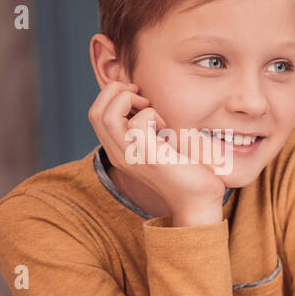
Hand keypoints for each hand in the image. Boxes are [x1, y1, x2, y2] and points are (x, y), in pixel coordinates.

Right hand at [87, 81, 226, 225]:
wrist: (199, 203)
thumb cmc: (186, 173)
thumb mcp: (158, 147)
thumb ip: (147, 130)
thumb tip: (146, 103)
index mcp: (118, 151)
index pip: (96, 115)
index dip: (112, 96)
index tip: (138, 96)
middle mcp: (119, 155)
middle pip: (95, 112)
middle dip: (115, 92)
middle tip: (141, 97)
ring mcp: (132, 157)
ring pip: (107, 116)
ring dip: (128, 100)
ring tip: (149, 107)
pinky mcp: (150, 158)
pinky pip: (138, 124)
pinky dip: (151, 115)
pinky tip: (165, 127)